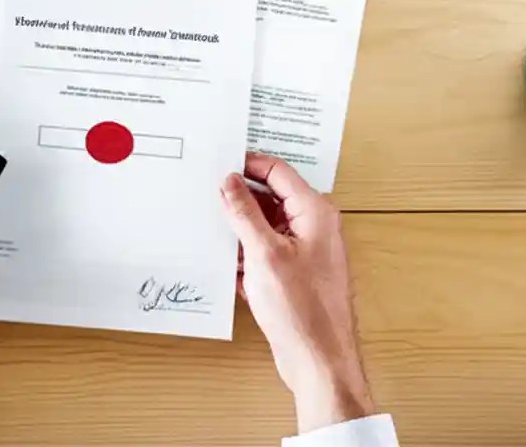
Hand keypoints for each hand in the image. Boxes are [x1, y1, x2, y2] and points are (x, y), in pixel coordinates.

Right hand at [219, 153, 375, 433]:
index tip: (217, 165)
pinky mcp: (294, 274)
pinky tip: (225, 265)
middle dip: (239, 199)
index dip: (247, 165)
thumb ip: (245, 213)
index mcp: (315, 212)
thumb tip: (229, 182)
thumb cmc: (303, 310)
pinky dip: (246, 255)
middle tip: (206, 197)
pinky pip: (265, 252)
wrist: (319, 361)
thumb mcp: (264, 254)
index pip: (277, 171)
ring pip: (265, 226)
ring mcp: (304, 251)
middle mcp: (314, 227)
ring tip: (210, 232)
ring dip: (239, 231)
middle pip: (270, 197)